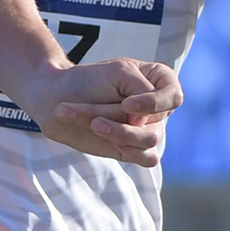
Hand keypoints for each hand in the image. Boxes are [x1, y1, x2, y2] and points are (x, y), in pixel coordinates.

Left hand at [20, 58, 182, 165]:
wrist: (56, 98)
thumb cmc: (86, 80)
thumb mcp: (118, 71)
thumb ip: (141, 91)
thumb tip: (144, 124)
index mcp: (158, 81)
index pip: (173, 96)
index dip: (153, 104)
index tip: (126, 104)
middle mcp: (156, 108)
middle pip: (156, 121)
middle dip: (120, 117)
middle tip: (93, 116)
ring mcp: (145, 129)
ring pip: (148, 140)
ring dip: (117, 132)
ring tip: (92, 124)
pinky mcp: (132, 148)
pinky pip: (145, 158)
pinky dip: (125, 149)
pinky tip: (101, 136)